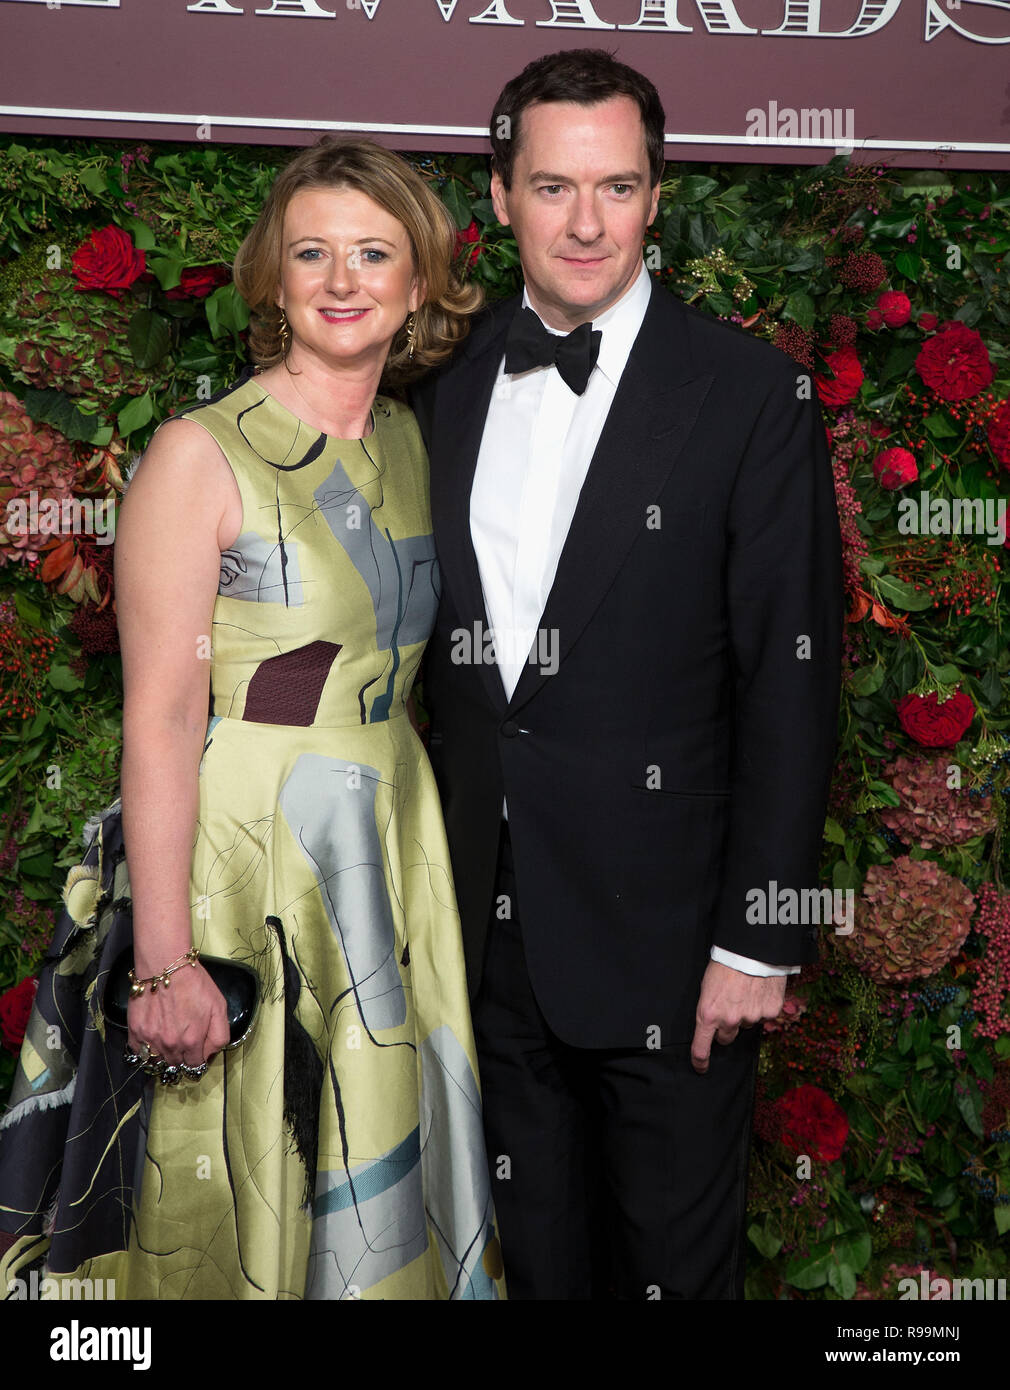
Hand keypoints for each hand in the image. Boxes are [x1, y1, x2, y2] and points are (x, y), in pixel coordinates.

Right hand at [127, 961, 230, 1070]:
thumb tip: (212, 1052)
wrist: (165, 966)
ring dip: (165, 1053)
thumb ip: (220, 1034)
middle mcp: (170, 1045)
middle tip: (183, 1039)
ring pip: (158, 1060)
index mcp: (192, 1041)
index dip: (198, 1057)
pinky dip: (146, 1048)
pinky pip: (139, 1052)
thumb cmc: (193, 983)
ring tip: (169, 1037)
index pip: (195, 1065)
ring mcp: (151, 1039)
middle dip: (182, 1055)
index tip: (197, 1048)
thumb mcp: (219, 1006)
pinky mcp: (135, 1032)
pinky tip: (154, 1037)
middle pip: (176, 1063)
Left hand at [690, 960, 784, 1074]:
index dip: (700, 1061)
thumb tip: (712, 1022)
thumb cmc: (724, 964)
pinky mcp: (769, 1012)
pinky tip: (759, 990)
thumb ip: (709, 1009)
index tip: (700, 1067)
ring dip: (745, 1014)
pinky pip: (764, 1015)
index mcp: (708, 1015)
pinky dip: (761, 1006)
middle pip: (726, 1038)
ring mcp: (751, 1018)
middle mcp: (729, 1020)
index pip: (701, 1048)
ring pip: (746, 1025)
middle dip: (726, 1028)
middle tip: (728, 1008)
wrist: (751, 950)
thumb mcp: (706, 987)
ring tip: (745, 991)